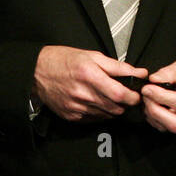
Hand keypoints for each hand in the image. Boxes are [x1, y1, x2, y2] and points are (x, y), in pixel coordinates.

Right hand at [32, 46, 146, 122]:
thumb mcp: (92, 56)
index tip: (136, 94)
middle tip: (124, 94)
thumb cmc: (63, 60)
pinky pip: (95, 119)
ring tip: (108, 96)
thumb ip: (118, 66)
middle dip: (125, 103)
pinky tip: (95, 101)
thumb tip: (139, 72)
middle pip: (116, 108)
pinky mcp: (72, 116)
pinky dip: (100, 112)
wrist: (37, 72)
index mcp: (89, 75)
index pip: (120, 94)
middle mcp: (83, 93)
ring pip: (107, 115)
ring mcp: (76, 107)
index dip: (133, 97)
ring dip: (113, 108)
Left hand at [140, 58, 175, 132]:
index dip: (160, 96)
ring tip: (150, 100)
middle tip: (147, 96)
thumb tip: (153, 80)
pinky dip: (157, 119)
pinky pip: (169, 128)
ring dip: (154, 116)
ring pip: (171, 128)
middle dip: (155, 111)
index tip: (148, 88)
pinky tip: (155, 107)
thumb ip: (168, 72)